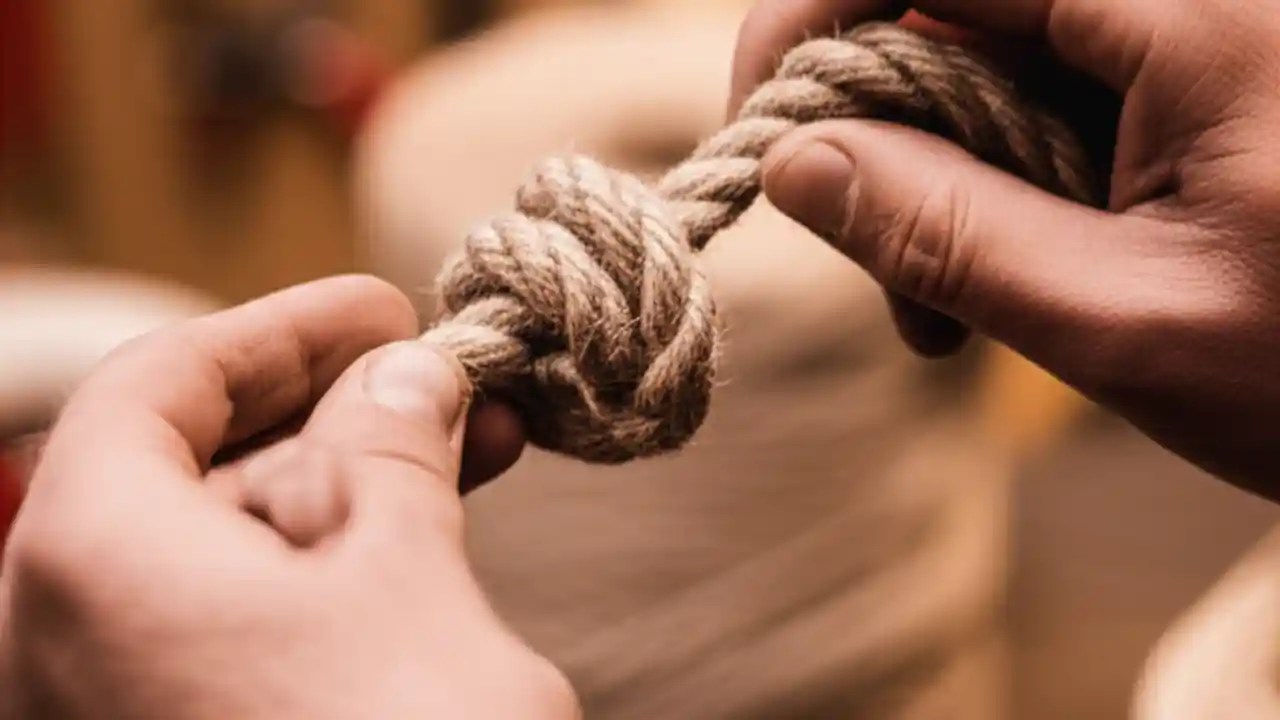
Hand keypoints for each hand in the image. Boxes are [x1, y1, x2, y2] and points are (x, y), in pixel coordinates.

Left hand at [0, 276, 578, 719]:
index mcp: (87, 558)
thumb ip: (393, 452)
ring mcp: (117, 708)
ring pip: (233, 556)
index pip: (162, 384)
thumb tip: (405, 371)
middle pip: (200, 469)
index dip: (284, 329)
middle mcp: (67, 635)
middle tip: (451, 380)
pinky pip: (245, 634)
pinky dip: (337, 578)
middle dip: (341, 412)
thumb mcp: (406, 577)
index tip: (384, 305)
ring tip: (478, 450)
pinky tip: (433, 544)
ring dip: (358, 493)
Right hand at [732, 0, 1279, 495]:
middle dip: (880, 142)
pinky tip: (1002, 278)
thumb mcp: (1123, 321)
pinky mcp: (1185, 67)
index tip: (766, 135)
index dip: (812, 27)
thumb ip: (946, 236)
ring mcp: (1182, 30)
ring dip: (938, 182)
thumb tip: (796, 160)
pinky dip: (995, 185)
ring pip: (984, 60)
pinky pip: (1041, 94)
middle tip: (893, 288)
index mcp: (1194, 4)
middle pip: (948, 14)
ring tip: (951, 317)